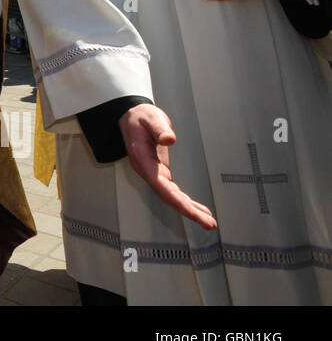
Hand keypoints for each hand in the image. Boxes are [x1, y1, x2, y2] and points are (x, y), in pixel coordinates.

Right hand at [118, 104, 216, 229]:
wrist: (131, 117)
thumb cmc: (140, 118)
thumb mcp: (151, 118)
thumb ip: (160, 129)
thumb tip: (170, 139)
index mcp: (143, 160)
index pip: (161, 186)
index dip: (178, 201)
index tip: (192, 211)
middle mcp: (147, 170)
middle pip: (168, 197)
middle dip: (188, 211)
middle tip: (209, 223)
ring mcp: (153, 173)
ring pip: (171, 197)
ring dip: (189, 209)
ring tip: (208, 220)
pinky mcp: (160, 172)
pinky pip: (173, 191)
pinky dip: (186, 201)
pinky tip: (197, 208)